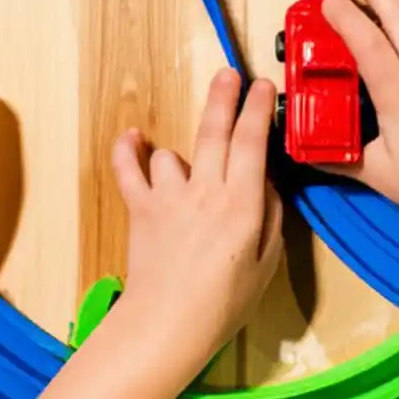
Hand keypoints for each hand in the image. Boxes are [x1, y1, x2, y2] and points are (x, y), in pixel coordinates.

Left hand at [111, 68, 283, 361]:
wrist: (167, 325)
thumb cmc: (224, 303)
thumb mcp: (266, 263)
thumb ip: (271, 217)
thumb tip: (265, 183)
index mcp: (242, 205)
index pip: (252, 143)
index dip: (258, 110)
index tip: (263, 86)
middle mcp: (206, 191)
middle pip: (214, 131)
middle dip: (224, 97)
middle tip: (230, 73)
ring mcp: (169, 197)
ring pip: (173, 155)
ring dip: (180, 158)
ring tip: (185, 177)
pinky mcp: (140, 208)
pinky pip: (128, 169)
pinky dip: (127, 151)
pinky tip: (132, 136)